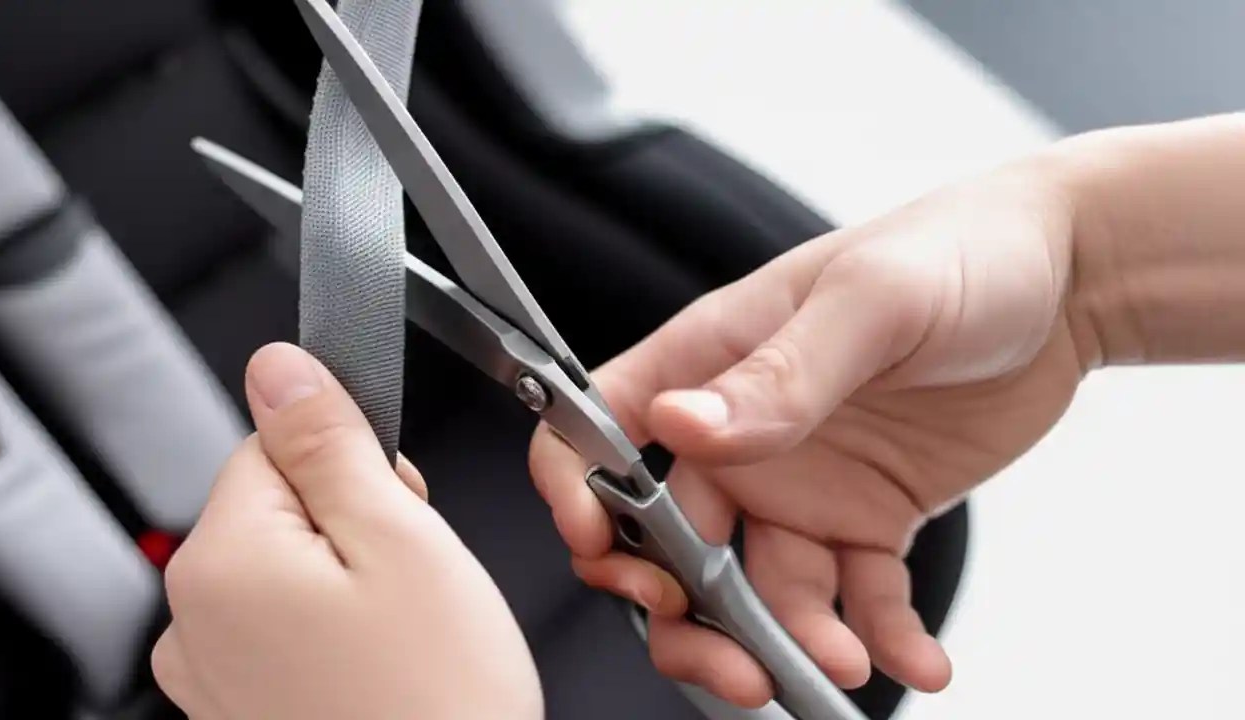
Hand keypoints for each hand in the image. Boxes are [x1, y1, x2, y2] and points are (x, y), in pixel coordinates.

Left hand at [153, 343, 541, 719]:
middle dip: (353, 517)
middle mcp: (192, 619)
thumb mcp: (399, 538)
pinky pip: (286, 627)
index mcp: (221, 561)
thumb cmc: (438, 701)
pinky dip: (336, 628)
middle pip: (279, 503)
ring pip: (289, 565)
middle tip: (411, 574)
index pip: (272, 441)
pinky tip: (382, 662)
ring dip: (349, 575)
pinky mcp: (241, 708)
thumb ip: (330, 442)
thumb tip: (281, 367)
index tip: (397, 501)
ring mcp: (211, 672)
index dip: (353, 460)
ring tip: (404, 627)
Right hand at [530, 154, 1092, 706]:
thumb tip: (677, 426)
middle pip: (668, 540)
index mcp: (710, 360)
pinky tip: (917, 662)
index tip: (598, 547)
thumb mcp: (870, 302)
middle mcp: (741, 433)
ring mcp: (803, 482)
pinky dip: (881, 640)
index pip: (601, 426)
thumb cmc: (956, 252)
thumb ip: (778, 373)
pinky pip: (858, 598)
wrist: (1064, 280)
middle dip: (686, 614)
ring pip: (759, 589)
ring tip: (845, 666)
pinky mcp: (869, 517)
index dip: (576, 490)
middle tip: (734, 664)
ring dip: (788, 643)